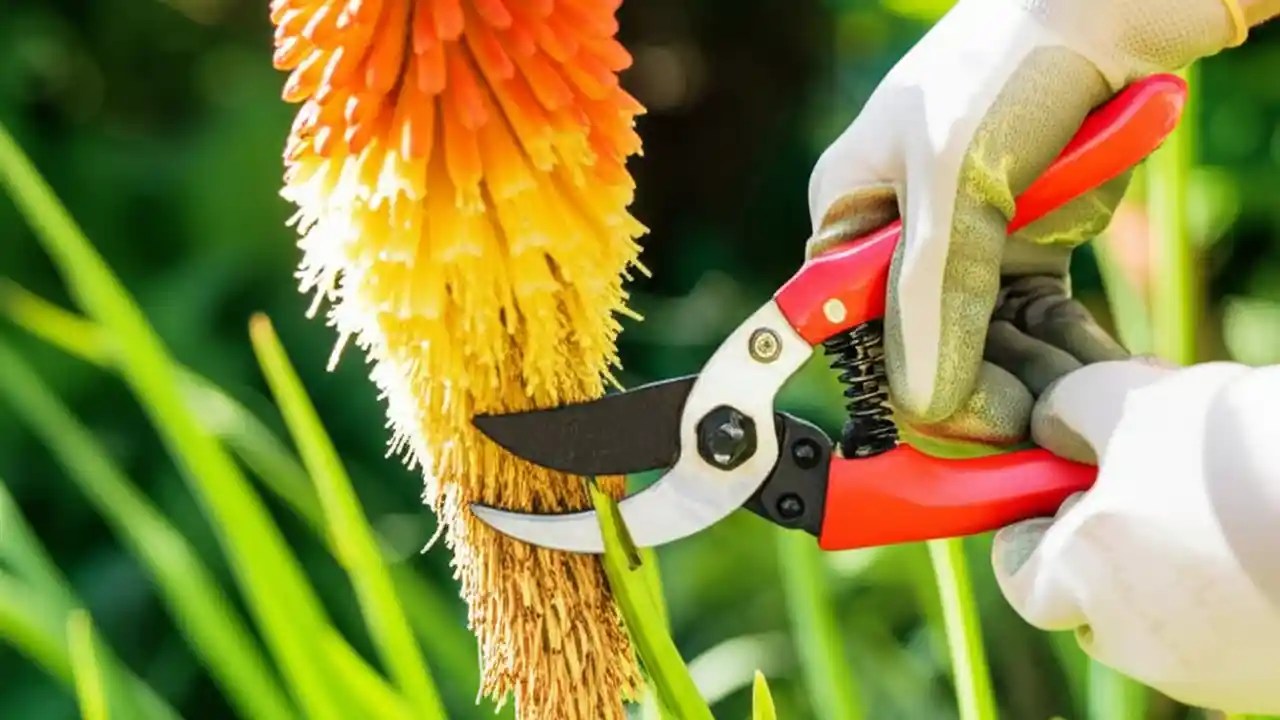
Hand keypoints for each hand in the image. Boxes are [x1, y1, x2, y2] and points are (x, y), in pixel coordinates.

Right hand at [806, 0, 1244, 448]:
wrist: (1111, 7)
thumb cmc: (1009, 68)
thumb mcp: (958, 183)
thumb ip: (936, 295)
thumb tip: (923, 406)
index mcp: (850, 216)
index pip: (854, 331)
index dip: (902, 385)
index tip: (963, 427)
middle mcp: (900, 238)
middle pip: (925, 348)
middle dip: (985, 387)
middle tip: (1045, 419)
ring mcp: (966, 245)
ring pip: (988, 345)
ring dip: (1036, 375)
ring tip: (1085, 396)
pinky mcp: (1027, 247)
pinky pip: (1038, 323)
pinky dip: (1067, 349)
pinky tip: (1100, 369)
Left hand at [992, 359, 1279, 713]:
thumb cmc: (1245, 450)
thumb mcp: (1140, 400)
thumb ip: (1070, 412)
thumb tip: (1052, 427)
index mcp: (1085, 576)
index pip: (1019, 578)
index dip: (1030, 530)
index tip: (1060, 491)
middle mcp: (1138, 641)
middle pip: (1091, 603)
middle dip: (1107, 547)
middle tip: (1154, 487)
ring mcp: (1211, 672)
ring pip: (1161, 618)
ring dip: (1174, 565)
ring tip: (1225, 503)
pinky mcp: (1269, 681)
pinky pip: (1226, 634)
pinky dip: (1233, 591)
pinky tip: (1268, 534)